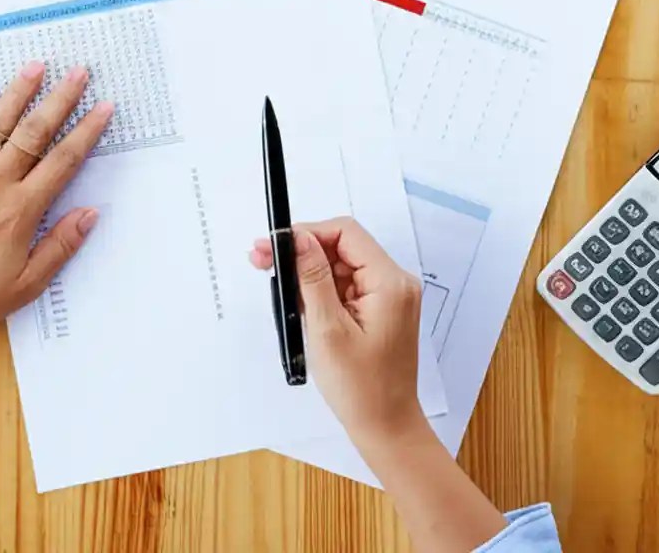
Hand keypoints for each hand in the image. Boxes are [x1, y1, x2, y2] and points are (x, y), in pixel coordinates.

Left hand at [0, 60, 111, 434]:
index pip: (63, 161)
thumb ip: (60, 245)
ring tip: (35, 66)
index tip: (103, 107)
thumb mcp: (26, 284)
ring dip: (18, 94)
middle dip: (59, 99)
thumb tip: (90, 214)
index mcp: (21, 211)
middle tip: (78, 71)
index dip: (86, 131)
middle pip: (33, 132)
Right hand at [250, 217, 424, 443]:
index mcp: (389, 283)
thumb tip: (299, 239)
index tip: (276, 245)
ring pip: (340, 266)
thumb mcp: (327, 329)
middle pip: (342, 246)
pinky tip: (300, 306)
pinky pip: (345, 287)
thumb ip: (312, 278)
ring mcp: (388, 297)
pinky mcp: (378, 310)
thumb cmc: (361, 388)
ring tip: (281, 293)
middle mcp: (394, 283)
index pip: (346, 233)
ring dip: (308, 274)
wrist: (385, 425)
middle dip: (302, 252)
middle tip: (264, 260)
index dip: (307, 233)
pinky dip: (320, 292)